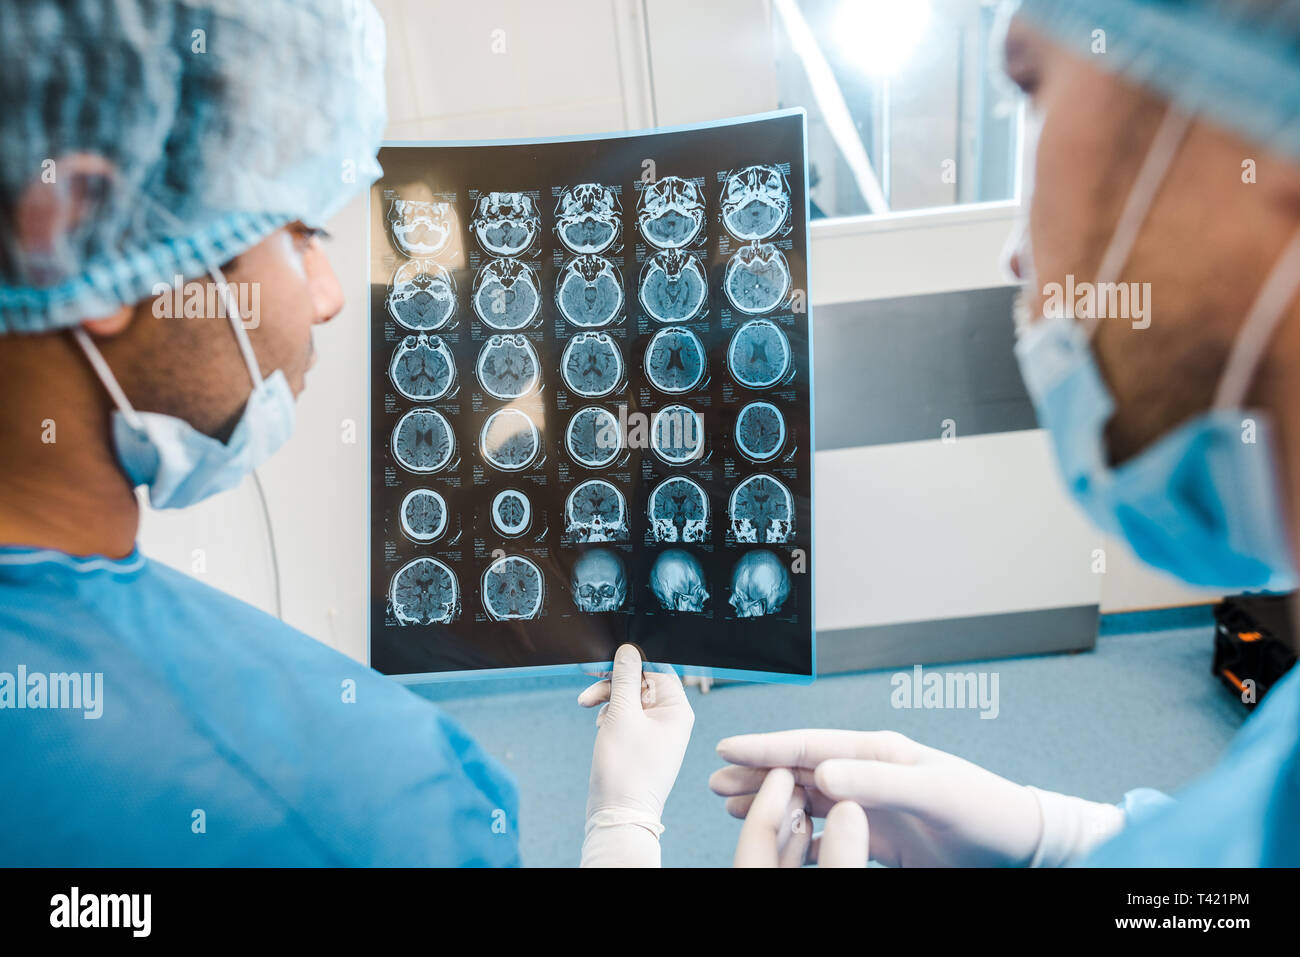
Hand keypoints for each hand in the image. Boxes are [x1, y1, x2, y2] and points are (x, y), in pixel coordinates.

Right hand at [580, 644, 693, 827]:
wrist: (618, 815)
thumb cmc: (625, 768)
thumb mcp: (622, 715)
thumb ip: (625, 678)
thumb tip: (629, 650)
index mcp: (677, 710)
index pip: (657, 669)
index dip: (631, 663)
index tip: (605, 661)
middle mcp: (671, 719)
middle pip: (641, 683)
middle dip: (614, 684)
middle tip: (589, 686)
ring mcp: (656, 733)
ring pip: (630, 699)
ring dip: (608, 700)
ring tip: (590, 710)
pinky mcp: (640, 743)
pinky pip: (626, 717)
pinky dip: (610, 716)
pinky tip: (600, 727)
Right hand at [711, 729, 1041, 866]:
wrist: (1020, 846)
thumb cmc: (985, 808)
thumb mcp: (933, 790)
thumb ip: (878, 779)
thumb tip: (822, 772)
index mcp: (879, 752)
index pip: (811, 746)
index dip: (766, 747)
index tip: (727, 748)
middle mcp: (869, 774)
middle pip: (800, 771)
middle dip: (756, 773)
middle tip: (714, 781)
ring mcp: (872, 806)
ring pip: (808, 801)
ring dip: (771, 802)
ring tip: (732, 806)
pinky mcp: (881, 838)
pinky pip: (829, 834)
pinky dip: (800, 838)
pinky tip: (781, 843)